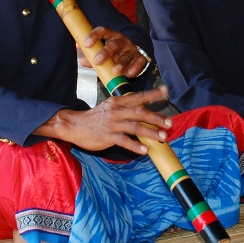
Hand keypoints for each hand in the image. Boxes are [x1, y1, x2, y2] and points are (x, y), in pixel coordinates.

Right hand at [34, 87, 171, 153]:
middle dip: (156, 117)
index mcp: (118, 101)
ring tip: (163, 137)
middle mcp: (116, 110)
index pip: (138, 97)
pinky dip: (135, 145)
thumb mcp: (110, 107)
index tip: (166, 92)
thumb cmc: (95, 117)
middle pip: (140, 112)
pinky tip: (145, 150)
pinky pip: (124, 141)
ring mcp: (112, 124)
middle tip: (169, 123)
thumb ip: (125, 107)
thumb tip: (143, 109)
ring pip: (135, 127)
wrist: (74, 126)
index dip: (152, 94)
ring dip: (150, 132)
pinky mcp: (107, 136)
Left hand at [79, 26, 148, 77]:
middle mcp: (122, 41)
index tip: (87, 44)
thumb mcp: (101, 52)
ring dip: (121, 63)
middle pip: (114, 44)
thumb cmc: (113, 53)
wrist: (131, 55)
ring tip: (115, 71)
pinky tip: (128, 74)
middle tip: (97, 61)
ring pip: (127, 55)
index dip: (94, 36)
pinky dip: (134, 69)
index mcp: (111, 36)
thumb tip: (83, 61)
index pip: (103, 31)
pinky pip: (139, 62)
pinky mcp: (140, 58)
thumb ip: (92, 56)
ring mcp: (132, 49)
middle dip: (106, 52)